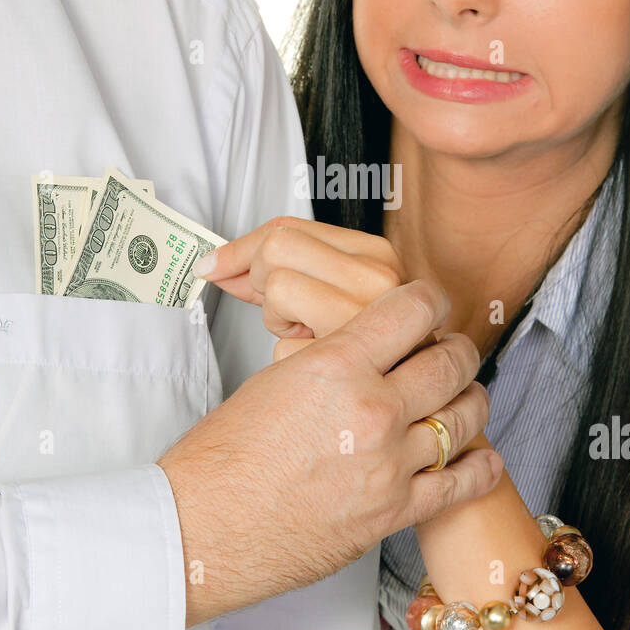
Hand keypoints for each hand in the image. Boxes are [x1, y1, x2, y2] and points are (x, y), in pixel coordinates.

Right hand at [156, 278, 500, 625]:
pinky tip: (481, 458)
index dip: (431, 301)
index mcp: (336, 366)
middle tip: (453, 351)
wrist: (201, 528)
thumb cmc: (221, 459)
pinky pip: (459, 485)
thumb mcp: (274, 381)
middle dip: (456, 351)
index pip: (413, 310)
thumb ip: (333, 363)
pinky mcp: (392, 513)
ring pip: (463, 418)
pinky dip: (478, 468)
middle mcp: (371, 410)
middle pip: (449, 362)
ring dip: (469, 401)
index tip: (434, 304)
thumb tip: (364, 356)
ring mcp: (388, 464)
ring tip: (463, 397)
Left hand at [193, 216, 406, 359]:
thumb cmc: (368, 343)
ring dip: (277, 319)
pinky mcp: (350, 359)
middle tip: (284, 309)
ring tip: (305, 334)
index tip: (213, 266)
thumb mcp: (336, 289)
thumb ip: (283, 269)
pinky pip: (282, 347)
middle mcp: (379, 280)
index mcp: (377, 254)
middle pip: (277, 248)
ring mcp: (366, 318)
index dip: (239, 248)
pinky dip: (287, 358)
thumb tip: (216, 265)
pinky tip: (312, 363)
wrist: (416, 401)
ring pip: (278, 288)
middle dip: (263, 279)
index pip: (287, 227)